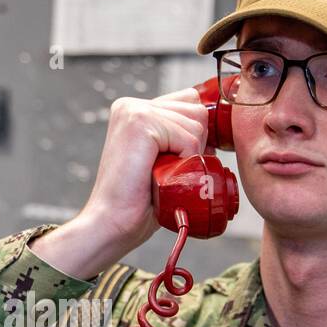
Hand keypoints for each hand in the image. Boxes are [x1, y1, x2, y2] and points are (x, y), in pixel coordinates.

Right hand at [31, 87, 211, 278]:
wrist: (111, 224)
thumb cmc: (137, 204)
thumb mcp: (163, 163)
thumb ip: (179, 140)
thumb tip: (215, 136)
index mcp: (134, 110)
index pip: (189, 101)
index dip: (195, 134)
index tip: (178, 162)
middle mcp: (132, 104)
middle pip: (196, 108)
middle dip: (195, 144)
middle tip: (168, 172)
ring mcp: (135, 110)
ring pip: (196, 122)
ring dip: (190, 155)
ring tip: (161, 175)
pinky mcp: (141, 123)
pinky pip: (189, 137)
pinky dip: (185, 160)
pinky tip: (162, 175)